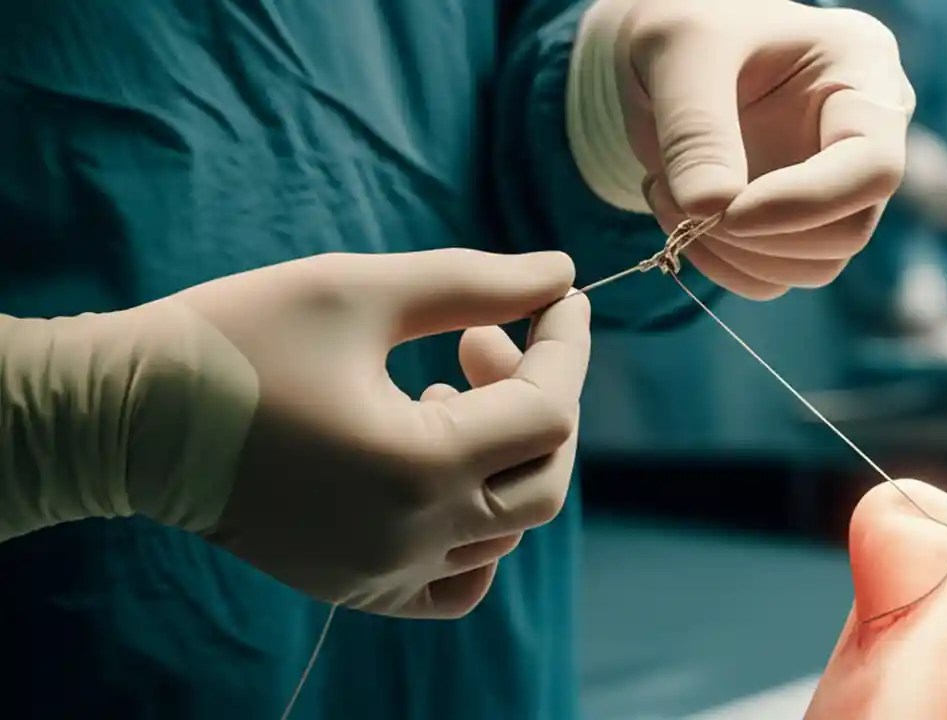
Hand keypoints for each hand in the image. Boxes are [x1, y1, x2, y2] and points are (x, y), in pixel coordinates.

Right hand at [155, 250, 589, 618]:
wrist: (127, 418)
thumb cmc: (235, 339)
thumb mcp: (359, 290)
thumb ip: (474, 284)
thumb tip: (561, 272)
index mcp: (420, 465)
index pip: (549, 412)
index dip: (566, 345)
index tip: (559, 298)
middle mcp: (414, 536)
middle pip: (543, 477)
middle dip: (538, 399)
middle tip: (480, 343)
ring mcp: (387, 572)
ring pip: (506, 526)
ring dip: (502, 453)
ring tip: (440, 394)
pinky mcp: (359, 587)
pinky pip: (459, 581)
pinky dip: (478, 532)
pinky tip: (443, 474)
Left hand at [608, 0, 913, 298]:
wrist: (662, 50)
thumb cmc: (681, 24)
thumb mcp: (678, 51)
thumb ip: (695, 128)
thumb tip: (711, 211)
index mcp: (862, 73)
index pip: (873, 168)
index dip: (804, 205)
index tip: (726, 212)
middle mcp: (864, 137)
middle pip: (846, 232)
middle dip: (756, 237)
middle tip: (677, 200)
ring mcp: (834, 187)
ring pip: (811, 267)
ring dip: (730, 255)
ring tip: (668, 195)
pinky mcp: (797, 223)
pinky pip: (774, 277)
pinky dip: (719, 263)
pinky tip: (677, 209)